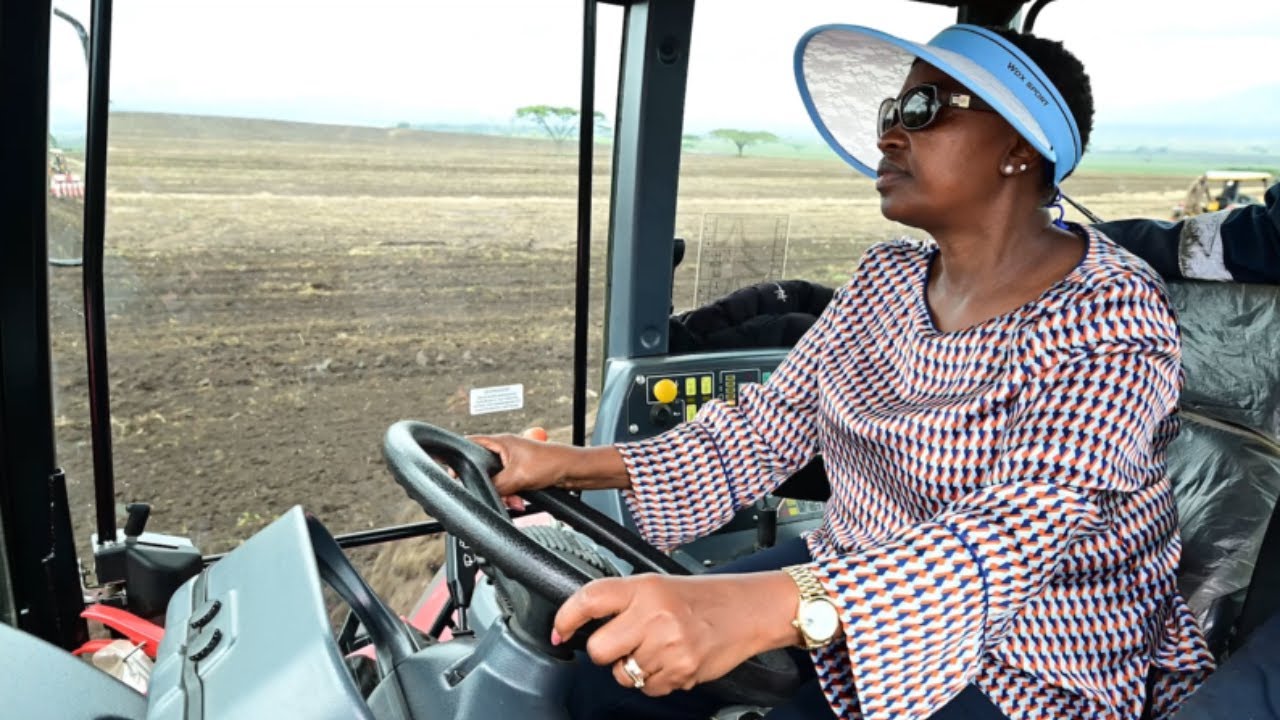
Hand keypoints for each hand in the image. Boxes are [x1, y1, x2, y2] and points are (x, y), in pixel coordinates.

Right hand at [469, 432, 576, 500]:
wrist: (573, 471)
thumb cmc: (550, 463)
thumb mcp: (516, 476)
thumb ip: (495, 485)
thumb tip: (482, 491)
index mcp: (501, 442)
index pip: (471, 445)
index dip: (462, 460)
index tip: (458, 475)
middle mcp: (505, 450)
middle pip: (483, 468)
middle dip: (489, 484)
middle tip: (497, 493)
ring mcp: (513, 462)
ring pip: (496, 480)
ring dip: (503, 493)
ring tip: (514, 500)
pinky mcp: (521, 473)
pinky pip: (508, 486)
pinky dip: (511, 494)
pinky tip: (518, 501)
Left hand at [553, 572, 800, 695]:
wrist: (748, 609)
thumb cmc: (702, 598)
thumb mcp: (658, 586)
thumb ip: (622, 601)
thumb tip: (582, 623)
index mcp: (644, 588)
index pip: (590, 599)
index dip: (566, 617)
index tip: (559, 631)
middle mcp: (654, 614)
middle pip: (598, 650)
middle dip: (606, 652)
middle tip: (626, 641)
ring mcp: (669, 645)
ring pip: (622, 674)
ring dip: (633, 668)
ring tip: (657, 649)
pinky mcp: (682, 670)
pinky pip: (648, 689)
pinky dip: (655, 680)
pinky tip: (672, 660)